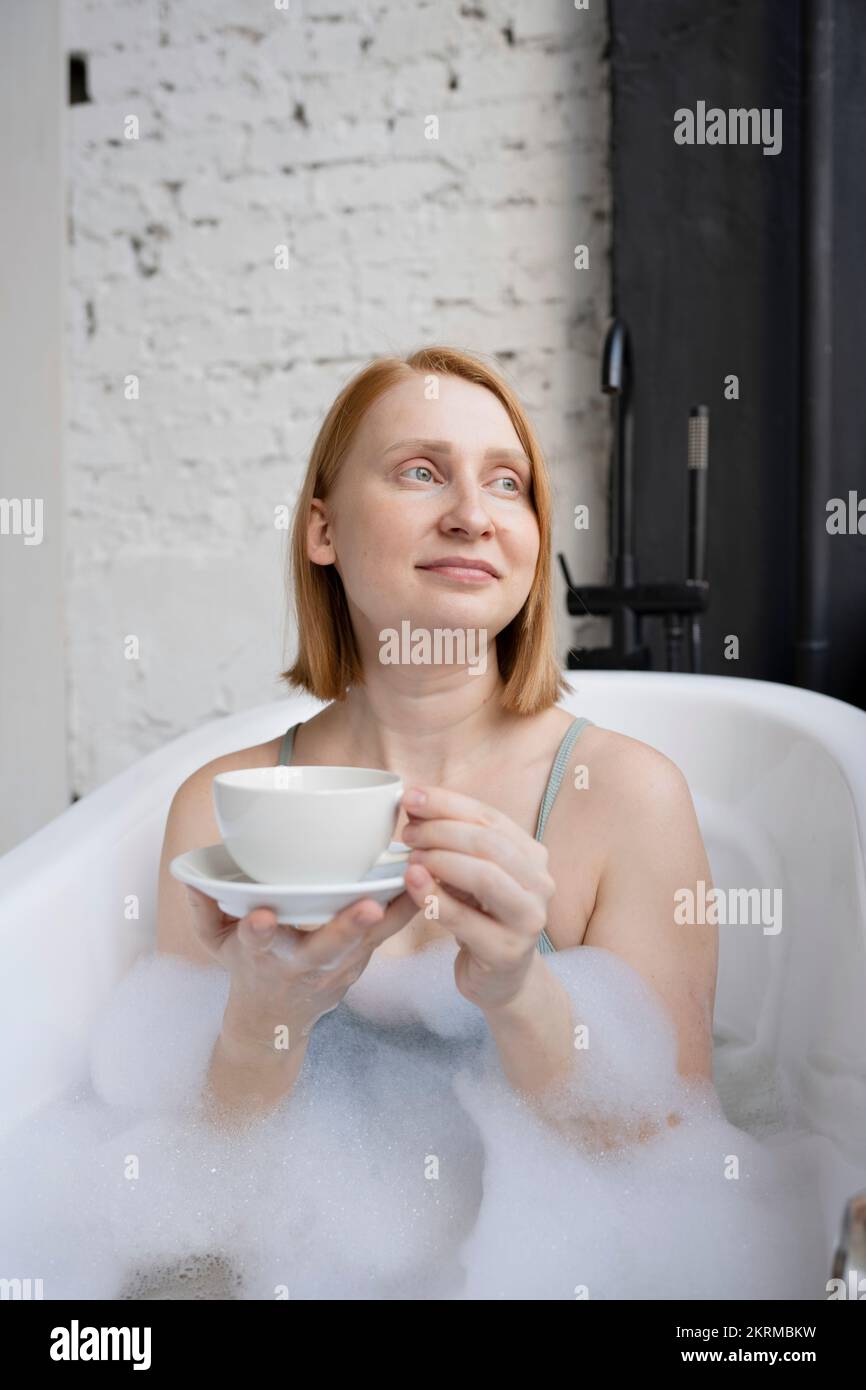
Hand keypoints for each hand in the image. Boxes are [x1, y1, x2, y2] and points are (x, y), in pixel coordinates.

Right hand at [184, 884, 417, 1048]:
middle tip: (367, 907)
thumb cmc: (246, 968)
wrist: (275, 1022)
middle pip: (324, 948)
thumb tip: (189, 876)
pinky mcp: (361, 961)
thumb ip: (202, 911)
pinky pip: (388, 935)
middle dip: (346, 928)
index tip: (260, 918)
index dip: (258, 931)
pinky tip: (429, 882)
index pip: (255, 944)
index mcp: (261, 958)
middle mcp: (301, 964)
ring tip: (415, 884)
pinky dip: (407, 910)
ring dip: (392, 915)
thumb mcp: (215, 945)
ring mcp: (336, 967)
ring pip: (367, 942)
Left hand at [399, 786, 556, 1010]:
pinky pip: (466, 919)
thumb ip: (452, 842)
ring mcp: (529, 919)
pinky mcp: (508, 952)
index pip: (490, 818)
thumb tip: (413, 803)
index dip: (448, 803)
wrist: (499, 979)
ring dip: (440, 861)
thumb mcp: (470, 874)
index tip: (411, 796)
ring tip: (410, 859)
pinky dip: (434, 898)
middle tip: (407, 834)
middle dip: (441, 831)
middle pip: (489, 843)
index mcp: (532, 855)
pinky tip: (413, 884)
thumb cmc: (480, 917)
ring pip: (485, 877)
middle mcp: (540, 883)